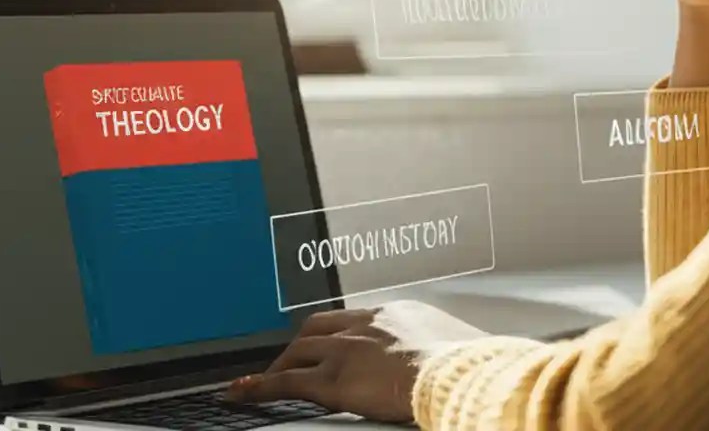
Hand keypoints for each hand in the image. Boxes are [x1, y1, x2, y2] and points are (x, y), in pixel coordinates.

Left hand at [224, 302, 488, 422]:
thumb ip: (444, 349)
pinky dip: (259, 388)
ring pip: (298, 352)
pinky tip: (242, 395)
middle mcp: (365, 325)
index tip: (331, 342)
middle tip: (290, 360)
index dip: (336, 333)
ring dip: (279, 366)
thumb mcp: (458, 347)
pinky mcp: (332, 380)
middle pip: (318, 328)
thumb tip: (459, 363)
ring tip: (263, 381)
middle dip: (301, 344)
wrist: (454, 375)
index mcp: (396, 314)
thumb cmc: (466, 366)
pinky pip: (286, 383)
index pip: (354, 319)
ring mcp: (345, 350)